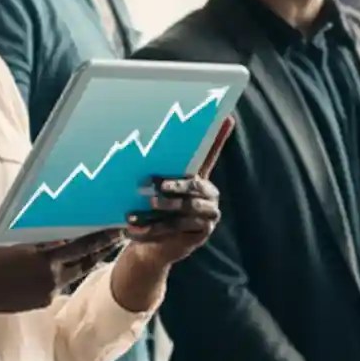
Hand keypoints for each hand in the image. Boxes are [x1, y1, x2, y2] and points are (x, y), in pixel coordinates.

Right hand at [0, 230, 123, 329]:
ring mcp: (48, 293)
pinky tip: (59, 266)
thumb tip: (61, 236)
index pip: (82, 246)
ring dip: (83, 262)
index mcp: (46, 260)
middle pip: (85, 263)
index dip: (102, 238)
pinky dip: (63, 274)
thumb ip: (40, 241)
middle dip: (100, 251)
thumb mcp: (15, 243)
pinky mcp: (41, 302)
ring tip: (93, 250)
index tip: (117, 230)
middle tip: (114, 239)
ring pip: (73, 274)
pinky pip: (58, 284)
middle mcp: (52, 279)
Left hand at [122, 116, 232, 267]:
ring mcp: (209, 213)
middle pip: (193, 184)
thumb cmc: (151, 209)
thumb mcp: (150, 189)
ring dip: (160, 209)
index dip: (219, 136)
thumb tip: (136, 147)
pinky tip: (132, 228)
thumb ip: (152, 173)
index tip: (227, 116)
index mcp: (199, 175)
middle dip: (173, 185)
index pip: (210, 152)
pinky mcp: (203, 231)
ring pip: (185, 208)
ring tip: (136, 212)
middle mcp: (209, 192)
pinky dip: (154, 228)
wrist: (151, 244)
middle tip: (151, 186)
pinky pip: (178, 228)